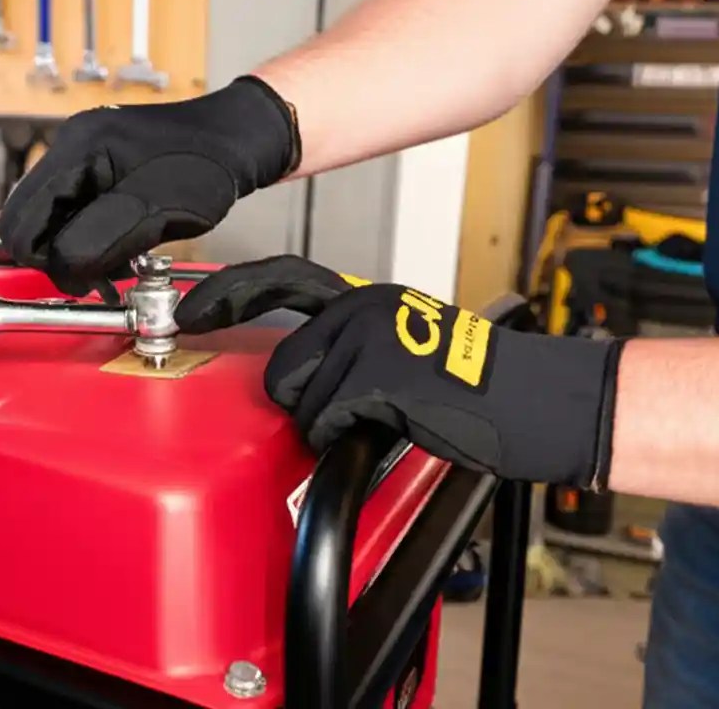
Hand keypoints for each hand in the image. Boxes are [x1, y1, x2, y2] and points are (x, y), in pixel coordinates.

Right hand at [0, 76, 299, 298]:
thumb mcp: (158, 208)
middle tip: (99, 280)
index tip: (88, 282)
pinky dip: (88, 240)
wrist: (236, 138)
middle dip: (56, 258)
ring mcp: (80, 158)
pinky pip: (71, 215)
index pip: (22, 220)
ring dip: (73, 252)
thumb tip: (63, 265)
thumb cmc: (210, 164)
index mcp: (79, 147)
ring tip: (117, 263)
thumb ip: (104, 237)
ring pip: (48, 223)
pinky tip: (120, 248)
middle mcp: (69, 147)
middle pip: (26, 222)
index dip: (47, 260)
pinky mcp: (94, 171)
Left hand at [176, 256, 625, 489]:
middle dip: (299, 399)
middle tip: (338, 416)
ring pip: (300, 397)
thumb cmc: (470, 389)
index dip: (226, 294)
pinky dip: (343, 437)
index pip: (278, 280)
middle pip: (281, 362)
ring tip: (380, 420)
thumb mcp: (399, 349)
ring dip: (328, 424)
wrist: (530, 400)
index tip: (188, 313)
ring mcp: (368, 335)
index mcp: (362, 298)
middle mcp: (360, 306)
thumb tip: (293, 376)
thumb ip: (344, 349)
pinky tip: (386, 427)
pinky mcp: (378, 371)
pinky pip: (324, 419)